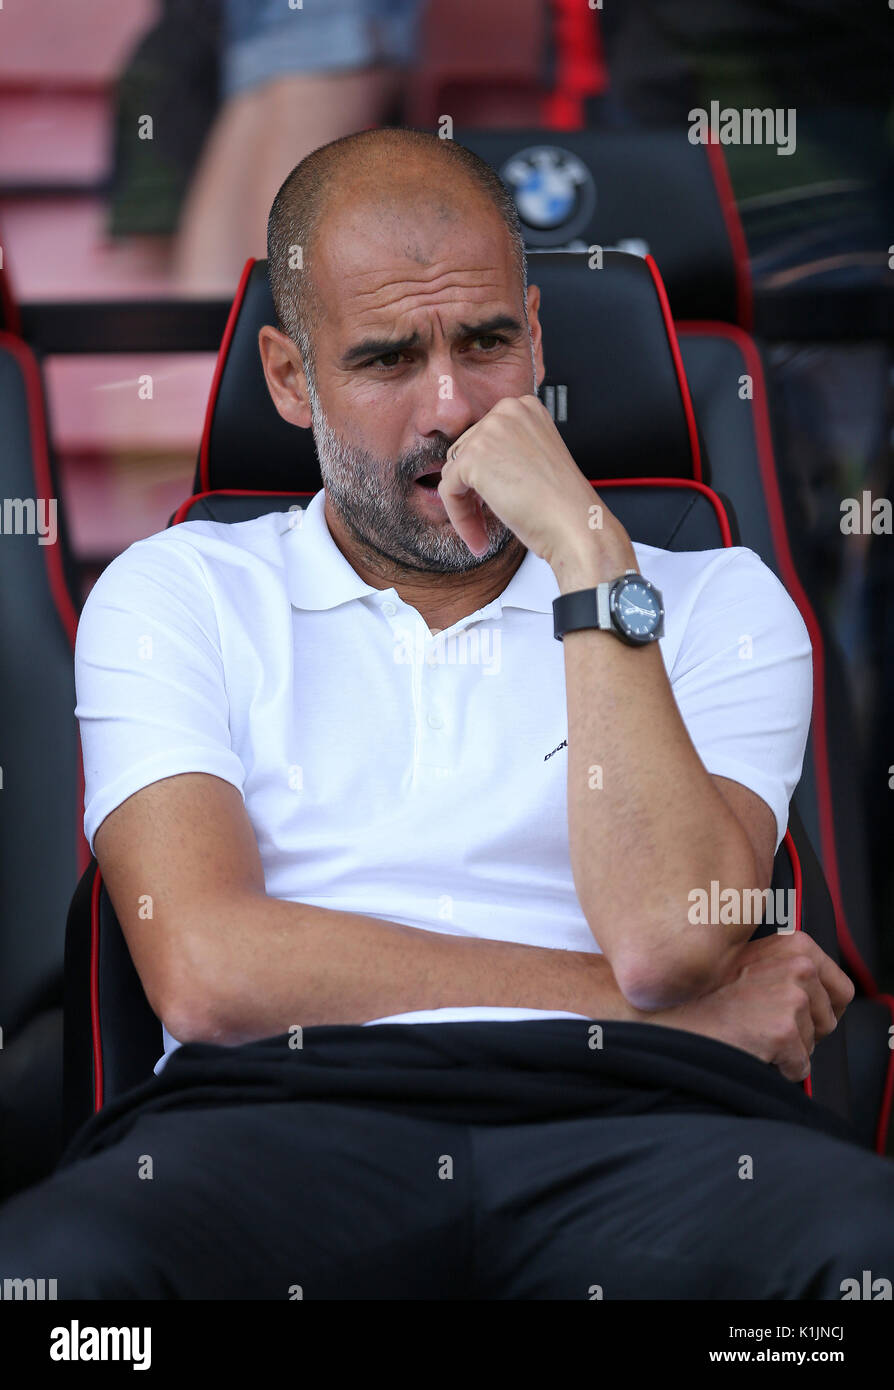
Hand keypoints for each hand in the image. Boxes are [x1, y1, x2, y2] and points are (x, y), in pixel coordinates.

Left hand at [437, 394, 630, 568]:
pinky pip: (448, 491)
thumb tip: (469, 467)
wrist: (575, 524)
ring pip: (454, 473)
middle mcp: (507, 411)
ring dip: (465, 507)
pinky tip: (479, 538)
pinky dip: (460, 519)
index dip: (485, 474)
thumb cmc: (562, 503)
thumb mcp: (534, 461)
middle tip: (487, 521)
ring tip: (483, 533)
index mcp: (525, 408)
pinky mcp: (473, 458)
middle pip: (465, 453)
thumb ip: (506, 452)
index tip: (494, 500)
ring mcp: (489, 431)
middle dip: (473, 490)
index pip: (485, 438)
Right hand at [641, 933, 854, 1082]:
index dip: (822, 1009)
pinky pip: (799, 1067)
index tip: (798, 1016)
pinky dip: (777, 1068)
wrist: (667, 1012)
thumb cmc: (701, 992)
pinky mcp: (783, 1030)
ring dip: (785, 1049)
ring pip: (812, 1045)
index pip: (841, 988)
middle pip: (830, 1020)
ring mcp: (792, 997)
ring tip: (748, 1031)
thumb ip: (786, 965)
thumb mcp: (748, 959)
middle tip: (761, 1023)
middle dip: (803, 1032)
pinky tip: (747, 1046)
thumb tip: (815, 990)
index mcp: (795, 944)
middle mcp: (799, 965)